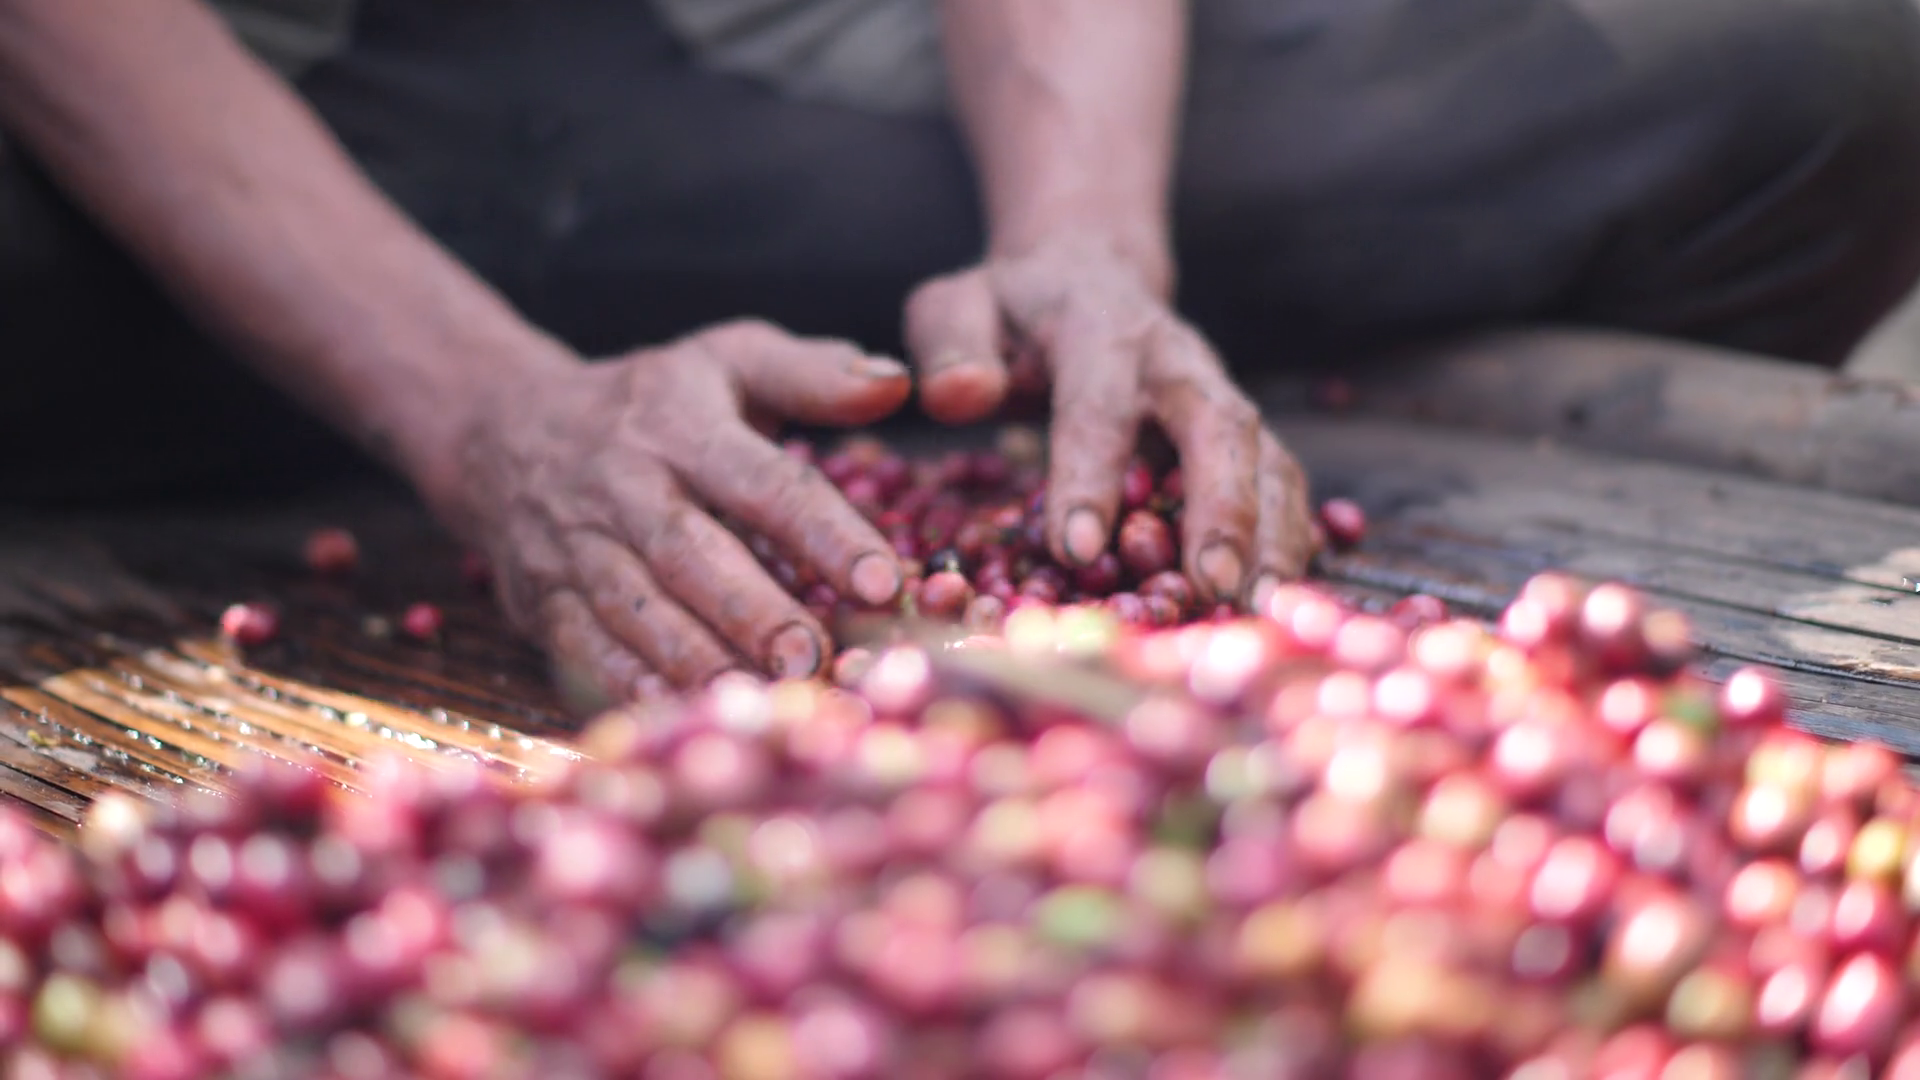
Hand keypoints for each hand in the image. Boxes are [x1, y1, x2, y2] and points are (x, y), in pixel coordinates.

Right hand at [447, 320, 911, 704]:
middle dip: (754, 612)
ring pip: (638, 612)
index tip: (883, 581)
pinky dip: (630, 686)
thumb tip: (896, 383)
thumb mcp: (727, 358)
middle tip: (816, 658)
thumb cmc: (651, 403)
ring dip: (699, 661)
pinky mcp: (544, 602)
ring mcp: (577, 549)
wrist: (501, 429)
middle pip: (691, 555)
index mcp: (681, 425)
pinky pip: (586, 650)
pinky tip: (679, 714)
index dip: (825, 533)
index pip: (763, 482)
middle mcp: (624, 488)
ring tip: (763, 697)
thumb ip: (814, 371)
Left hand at [904, 235, 1316, 608]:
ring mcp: (1219, 397)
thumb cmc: (1010, 310)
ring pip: (1265, 459)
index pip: (1098, 403)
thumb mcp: (956, 305)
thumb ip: (950, 343)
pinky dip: (1290, 541)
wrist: (1087, 276)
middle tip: (1212, 584)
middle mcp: (1177, 362)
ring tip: (1257, 608)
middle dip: (1222, 507)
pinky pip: (1279, 483)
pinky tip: (1275, 600)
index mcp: (1100, 330)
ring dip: (1272, 536)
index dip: (1089, 474)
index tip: (1075, 548)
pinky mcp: (1242, 435)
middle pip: (1218, 426)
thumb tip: (959, 395)